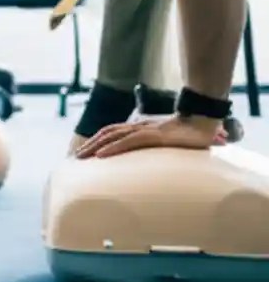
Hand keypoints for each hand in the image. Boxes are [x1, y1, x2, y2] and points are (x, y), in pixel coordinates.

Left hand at [76, 114, 225, 158]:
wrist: (205, 121)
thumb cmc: (189, 133)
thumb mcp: (167, 141)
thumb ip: (156, 146)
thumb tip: (150, 160)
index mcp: (140, 127)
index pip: (112, 131)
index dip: (97, 140)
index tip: (85, 152)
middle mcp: (138, 125)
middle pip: (107, 132)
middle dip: (90, 144)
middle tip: (75, 157)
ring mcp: (145, 129)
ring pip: (113, 135)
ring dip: (95, 146)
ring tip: (82, 157)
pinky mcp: (154, 135)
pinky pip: (128, 141)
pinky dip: (113, 148)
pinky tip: (101, 155)